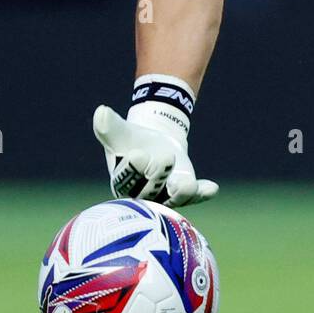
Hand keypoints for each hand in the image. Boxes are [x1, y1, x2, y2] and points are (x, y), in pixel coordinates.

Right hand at [93, 104, 218, 205]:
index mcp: (121, 184)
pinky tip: (212, 188)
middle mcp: (142, 197)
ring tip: (188, 182)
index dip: (132, 169)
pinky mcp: (183, 194)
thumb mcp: (120, 131)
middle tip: (165, 157)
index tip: (138, 153)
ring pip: (173, 200)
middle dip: (158, 177)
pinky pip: (194, 196)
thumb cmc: (131, 139)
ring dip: (181, 193)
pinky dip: (202, 193)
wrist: (152, 143)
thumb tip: (101, 112)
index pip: (125, 181)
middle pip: (150, 192)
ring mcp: (165, 198)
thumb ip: (110, 127)